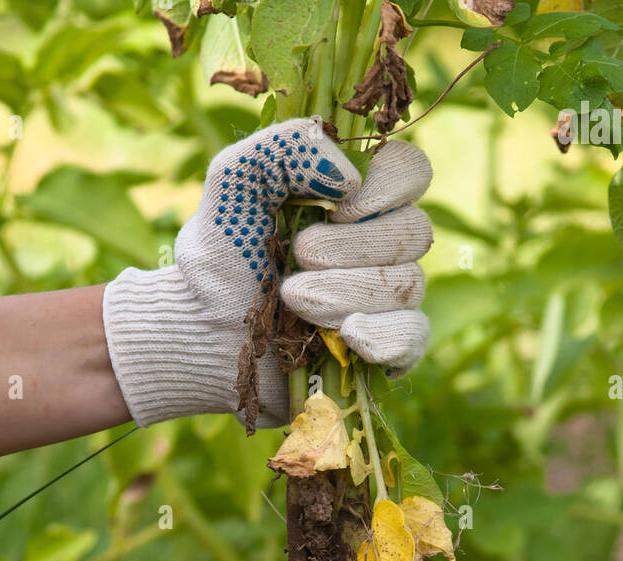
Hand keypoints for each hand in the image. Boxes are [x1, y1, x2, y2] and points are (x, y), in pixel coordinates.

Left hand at [103, 120, 432, 428]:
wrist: (207, 336)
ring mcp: (386, 300)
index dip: (388, 186)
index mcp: (355, 199)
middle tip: (299, 255)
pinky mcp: (383, 350)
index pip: (411, 172)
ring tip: (290, 299)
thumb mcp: (234, 184)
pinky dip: (382, 337)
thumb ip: (283, 147)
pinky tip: (345, 337)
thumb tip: (350, 177)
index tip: (338, 205)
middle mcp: (380, 246)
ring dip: (344, 292)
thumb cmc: (221, 259)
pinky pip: (413, 337)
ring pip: (407, 286)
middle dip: (353, 246)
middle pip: (415, 232)